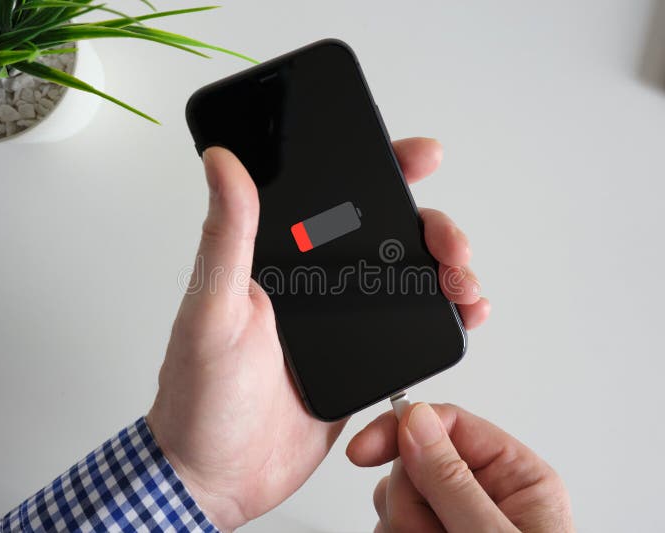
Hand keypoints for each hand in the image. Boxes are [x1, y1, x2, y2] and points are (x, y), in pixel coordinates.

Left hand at [147, 138, 488, 530]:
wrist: (217, 476)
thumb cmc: (200, 398)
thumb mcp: (213, 311)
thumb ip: (226, 238)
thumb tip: (223, 162)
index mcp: (278, 260)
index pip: (336, 196)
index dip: (383, 168)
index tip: (420, 156)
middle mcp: (314, 283)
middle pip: (387, 234)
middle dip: (432, 227)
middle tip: (450, 243)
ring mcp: (341, 321)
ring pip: (407, 277)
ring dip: (446, 270)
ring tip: (464, 283)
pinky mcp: (361, 359)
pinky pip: (410, 326)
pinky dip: (443, 316)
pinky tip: (462, 315)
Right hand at [347, 403, 573, 532]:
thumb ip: (453, 480)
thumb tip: (417, 421)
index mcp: (515, 478)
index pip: (449, 423)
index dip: (402, 428)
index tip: (364, 449)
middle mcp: (485, 495)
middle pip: (414, 463)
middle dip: (409, 502)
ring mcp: (454, 523)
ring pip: (396, 500)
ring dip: (402, 529)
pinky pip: (390, 528)